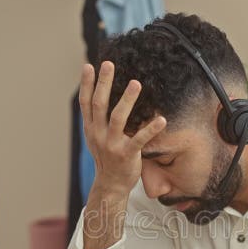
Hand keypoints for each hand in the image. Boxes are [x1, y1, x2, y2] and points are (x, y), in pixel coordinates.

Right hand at [78, 61, 165, 196]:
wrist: (110, 184)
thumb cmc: (107, 157)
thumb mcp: (95, 137)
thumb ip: (96, 119)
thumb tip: (99, 96)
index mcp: (90, 128)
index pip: (85, 102)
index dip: (86, 84)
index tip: (89, 66)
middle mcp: (98, 134)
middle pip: (100, 104)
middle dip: (104, 83)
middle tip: (109, 64)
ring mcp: (112, 144)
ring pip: (118, 118)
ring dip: (127, 99)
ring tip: (136, 83)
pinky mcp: (127, 154)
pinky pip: (140, 139)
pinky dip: (151, 129)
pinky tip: (162, 119)